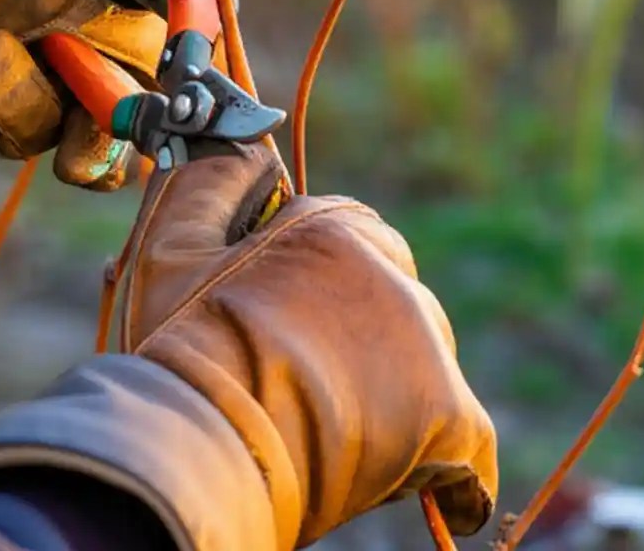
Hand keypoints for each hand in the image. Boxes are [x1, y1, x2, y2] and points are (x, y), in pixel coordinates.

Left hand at [0, 0, 196, 189]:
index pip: (180, 0)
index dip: (196, 24)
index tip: (192, 45)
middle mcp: (85, 17)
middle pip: (157, 81)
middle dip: (162, 103)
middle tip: (160, 111)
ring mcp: (42, 67)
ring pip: (101, 127)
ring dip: (87, 120)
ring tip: (55, 82)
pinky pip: (28, 135)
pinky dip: (12, 105)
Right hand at [115, 145, 498, 543]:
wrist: (196, 446)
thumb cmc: (176, 352)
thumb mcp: (172, 248)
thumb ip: (213, 185)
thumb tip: (248, 149)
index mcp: (337, 235)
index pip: (356, 241)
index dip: (324, 279)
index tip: (294, 317)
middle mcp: (395, 281)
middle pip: (394, 303)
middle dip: (359, 335)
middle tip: (306, 382)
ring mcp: (424, 347)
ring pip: (423, 366)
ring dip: (392, 394)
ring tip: (331, 433)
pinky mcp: (446, 416)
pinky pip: (471, 444)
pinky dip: (458, 470)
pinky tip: (448, 495)